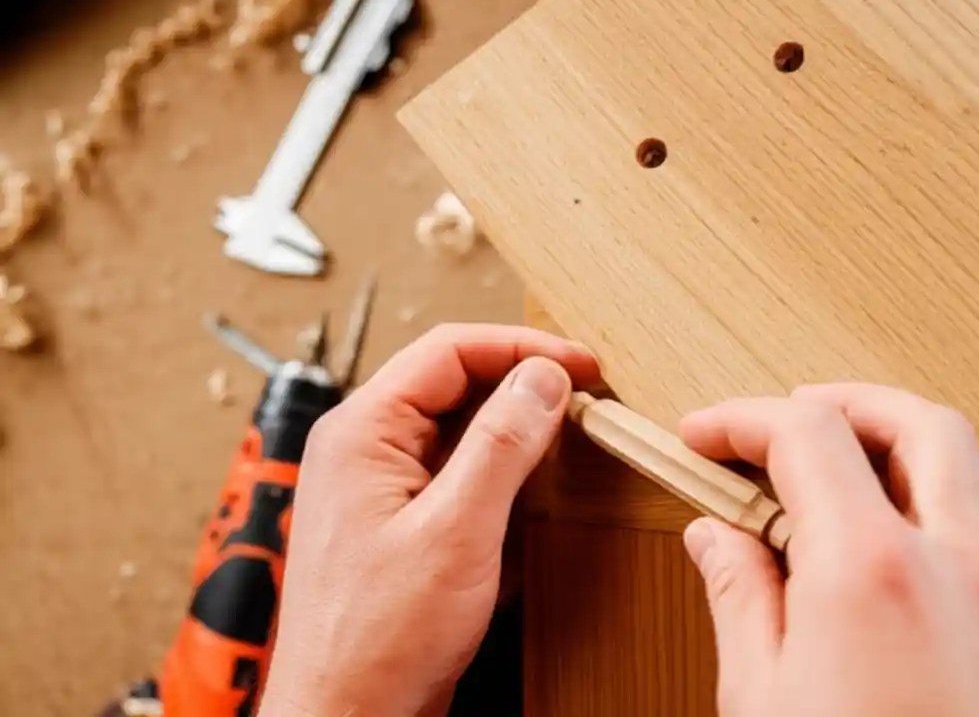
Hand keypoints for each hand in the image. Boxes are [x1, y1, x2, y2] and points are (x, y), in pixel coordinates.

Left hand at [257, 324, 599, 716]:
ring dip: (513, 424)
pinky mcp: (398, 520)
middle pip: (452, 381)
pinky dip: (498, 466)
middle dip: (521, 381)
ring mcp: (378, 485)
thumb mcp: (457, 532)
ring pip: (456, 425)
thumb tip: (542, 378)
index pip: (449, 352)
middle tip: (583, 392)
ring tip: (567, 431)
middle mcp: (362, 448)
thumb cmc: (376, 639)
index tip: (581, 364)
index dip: (522, 348)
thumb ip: (501, 447)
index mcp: (360, 433)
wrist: (345, 716)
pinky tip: (532, 483)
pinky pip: (453, 469)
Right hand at [679, 383, 978, 716]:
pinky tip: (927, 528)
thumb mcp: (761, 702)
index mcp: (868, 571)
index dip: (743, 419)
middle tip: (780, 425)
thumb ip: (741, 598)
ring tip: (855, 465)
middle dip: (836, 403)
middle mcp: (950, 564)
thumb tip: (717, 540)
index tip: (708, 436)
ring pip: (975, 463)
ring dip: (910, 442)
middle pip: (908, 421)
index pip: (804, 436)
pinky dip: (969, 495)